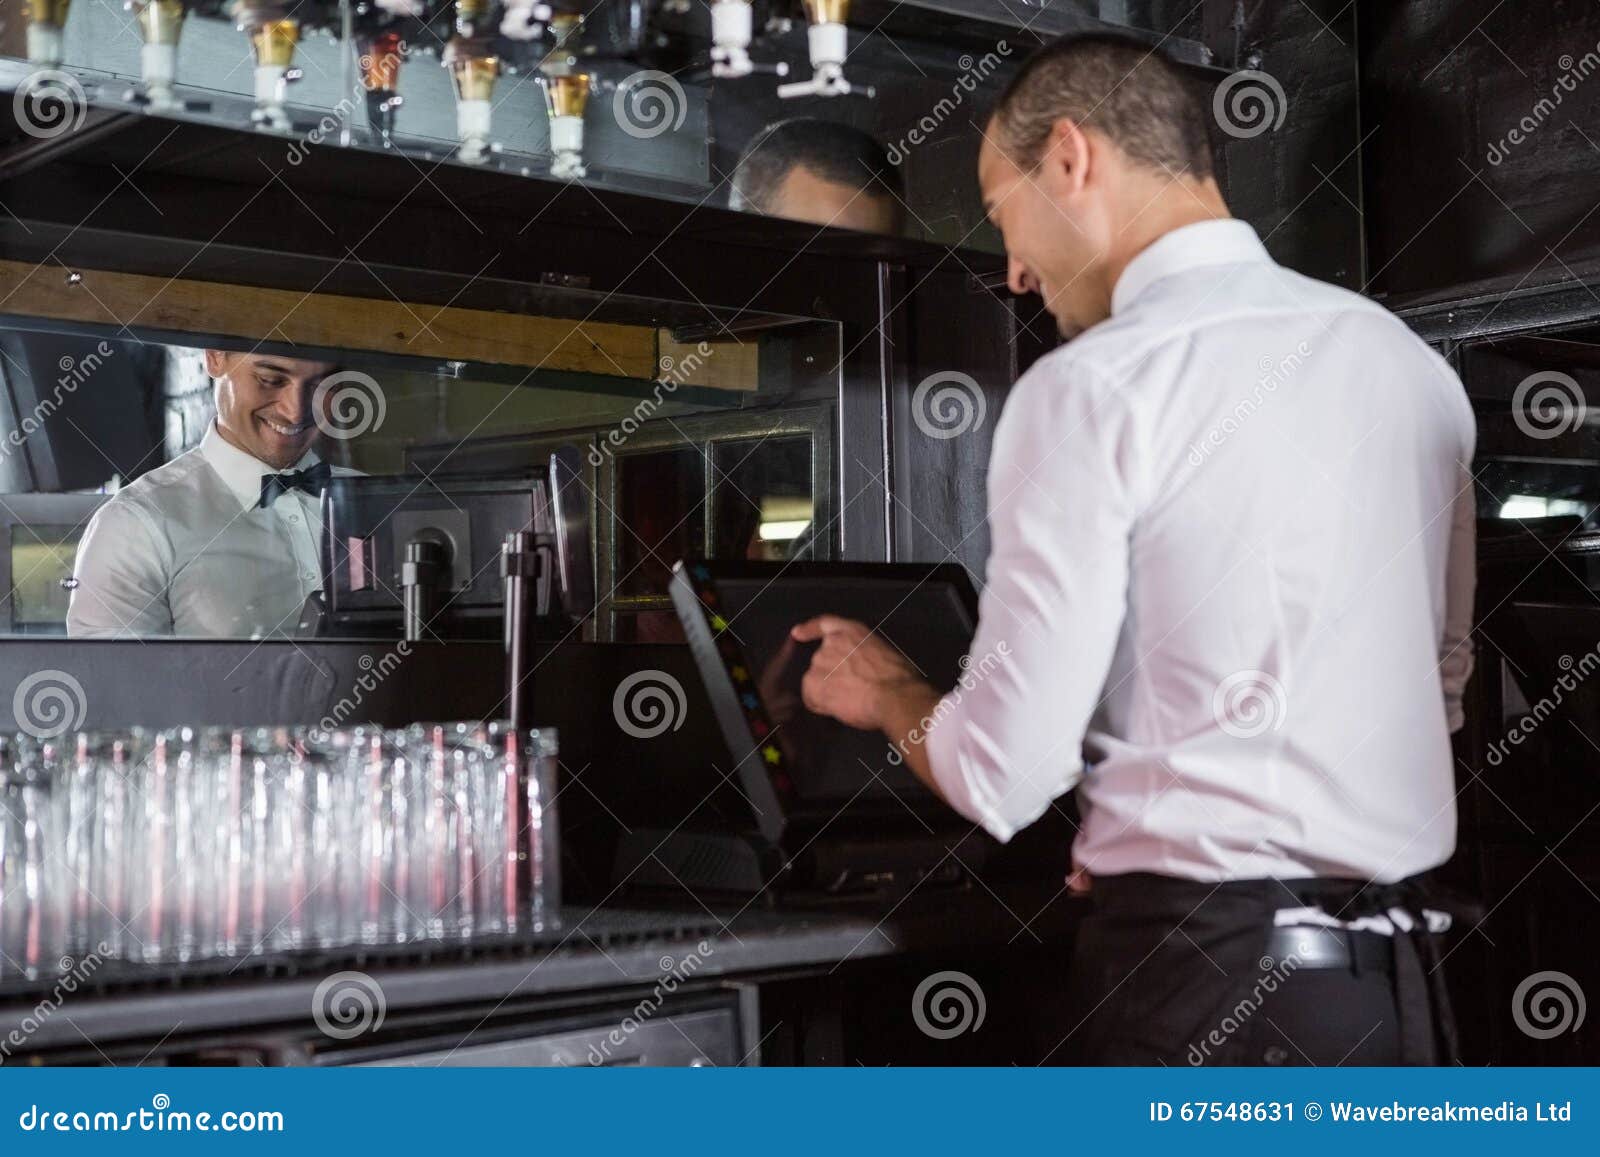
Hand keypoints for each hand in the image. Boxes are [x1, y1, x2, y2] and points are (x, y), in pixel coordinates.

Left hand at [790, 615, 936, 731]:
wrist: (894, 695)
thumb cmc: (898, 680)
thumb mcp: (881, 654)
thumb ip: (862, 655)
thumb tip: (859, 670)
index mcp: (853, 631)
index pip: (825, 624)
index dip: (810, 629)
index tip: (797, 633)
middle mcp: (833, 642)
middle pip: (821, 660)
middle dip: (831, 676)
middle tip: (851, 691)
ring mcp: (821, 660)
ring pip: (815, 680)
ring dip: (827, 690)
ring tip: (849, 701)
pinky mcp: (814, 681)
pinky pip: (810, 697)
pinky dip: (820, 705)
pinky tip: (837, 708)